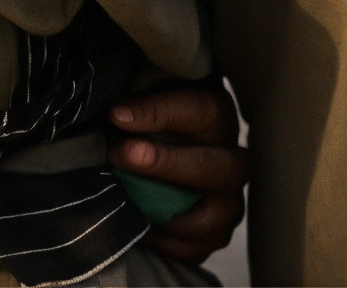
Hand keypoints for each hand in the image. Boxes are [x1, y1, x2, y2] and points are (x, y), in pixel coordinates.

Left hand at [109, 80, 248, 264]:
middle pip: (212, 166)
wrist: (163, 148)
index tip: (116, 115)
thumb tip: (114, 115)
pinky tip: (140, 224)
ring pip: (215, 216)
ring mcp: (228, 202)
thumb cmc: (150, 117)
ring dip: (169, 211)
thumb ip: (137, 103)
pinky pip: (197, 248)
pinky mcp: (216, 234)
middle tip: (120, 155)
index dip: (158, 112)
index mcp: (217, 115)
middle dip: (165, 162)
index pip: (200, 110)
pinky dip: (166, 242)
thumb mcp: (145, 97)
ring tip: (130, 199)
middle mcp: (232, 160)